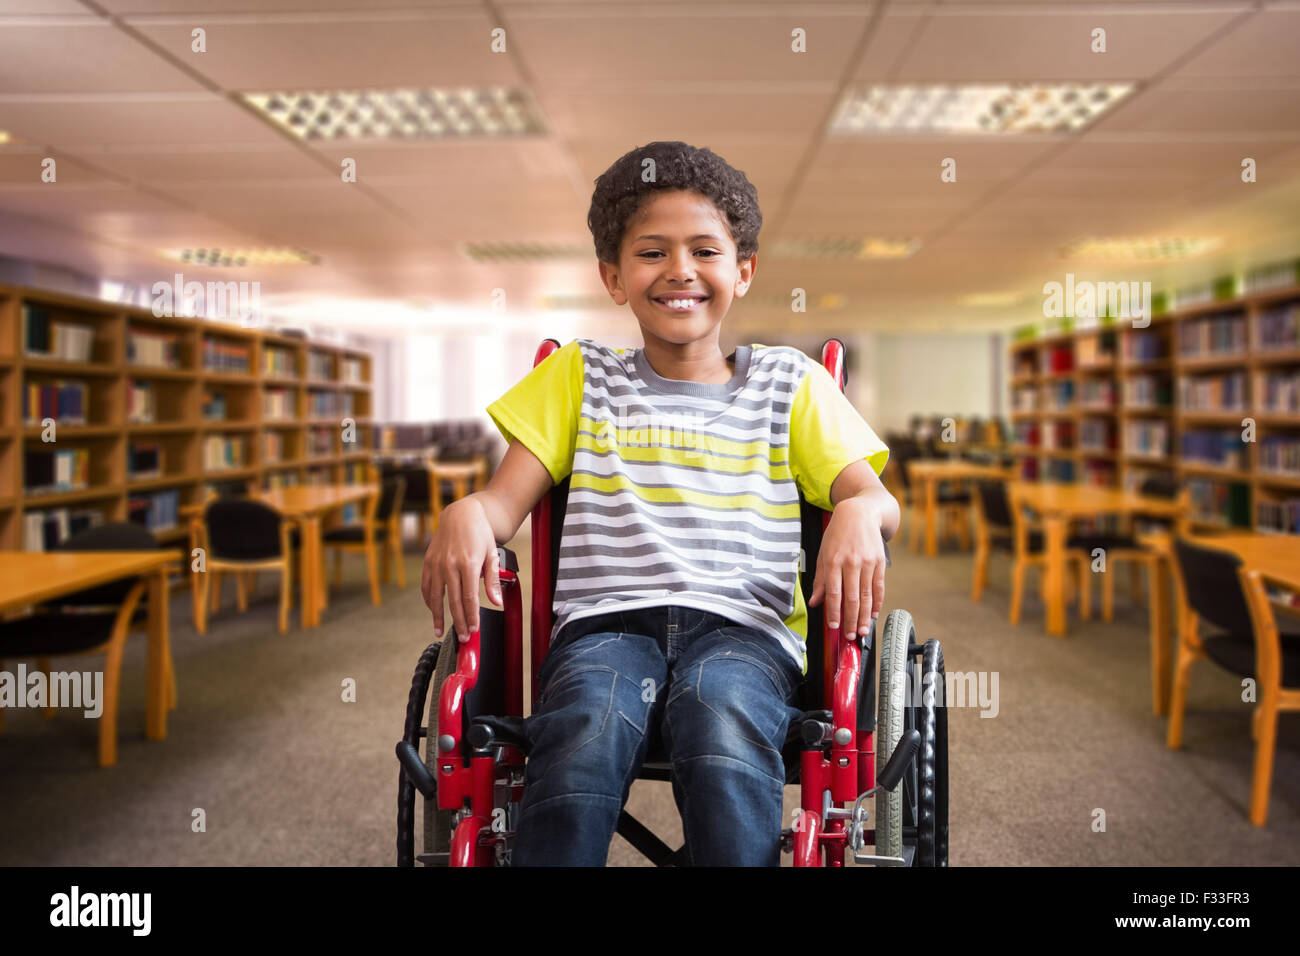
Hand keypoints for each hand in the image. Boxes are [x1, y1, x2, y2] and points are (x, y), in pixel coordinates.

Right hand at [420, 497, 501, 641]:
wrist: (461, 514)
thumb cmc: (480, 534)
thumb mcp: (492, 554)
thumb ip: (492, 580)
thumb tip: (496, 602)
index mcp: (468, 563)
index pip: (470, 598)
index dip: (472, 616)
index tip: (474, 629)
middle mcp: (450, 565)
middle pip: (453, 601)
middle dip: (458, 622)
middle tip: (463, 637)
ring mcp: (436, 564)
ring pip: (435, 597)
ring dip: (438, 616)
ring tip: (440, 631)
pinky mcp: (428, 562)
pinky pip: (426, 586)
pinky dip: (428, 600)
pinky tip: (433, 610)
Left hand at [808, 497, 887, 638]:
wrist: (860, 513)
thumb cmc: (837, 533)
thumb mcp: (823, 553)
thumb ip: (820, 579)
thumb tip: (815, 602)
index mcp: (833, 561)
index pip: (833, 593)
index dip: (834, 612)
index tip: (834, 627)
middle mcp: (851, 563)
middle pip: (852, 598)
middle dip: (851, 620)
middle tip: (850, 636)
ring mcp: (867, 563)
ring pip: (867, 596)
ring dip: (865, 616)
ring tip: (863, 631)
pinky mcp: (879, 562)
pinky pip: (878, 587)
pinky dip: (877, 603)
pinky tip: (874, 614)